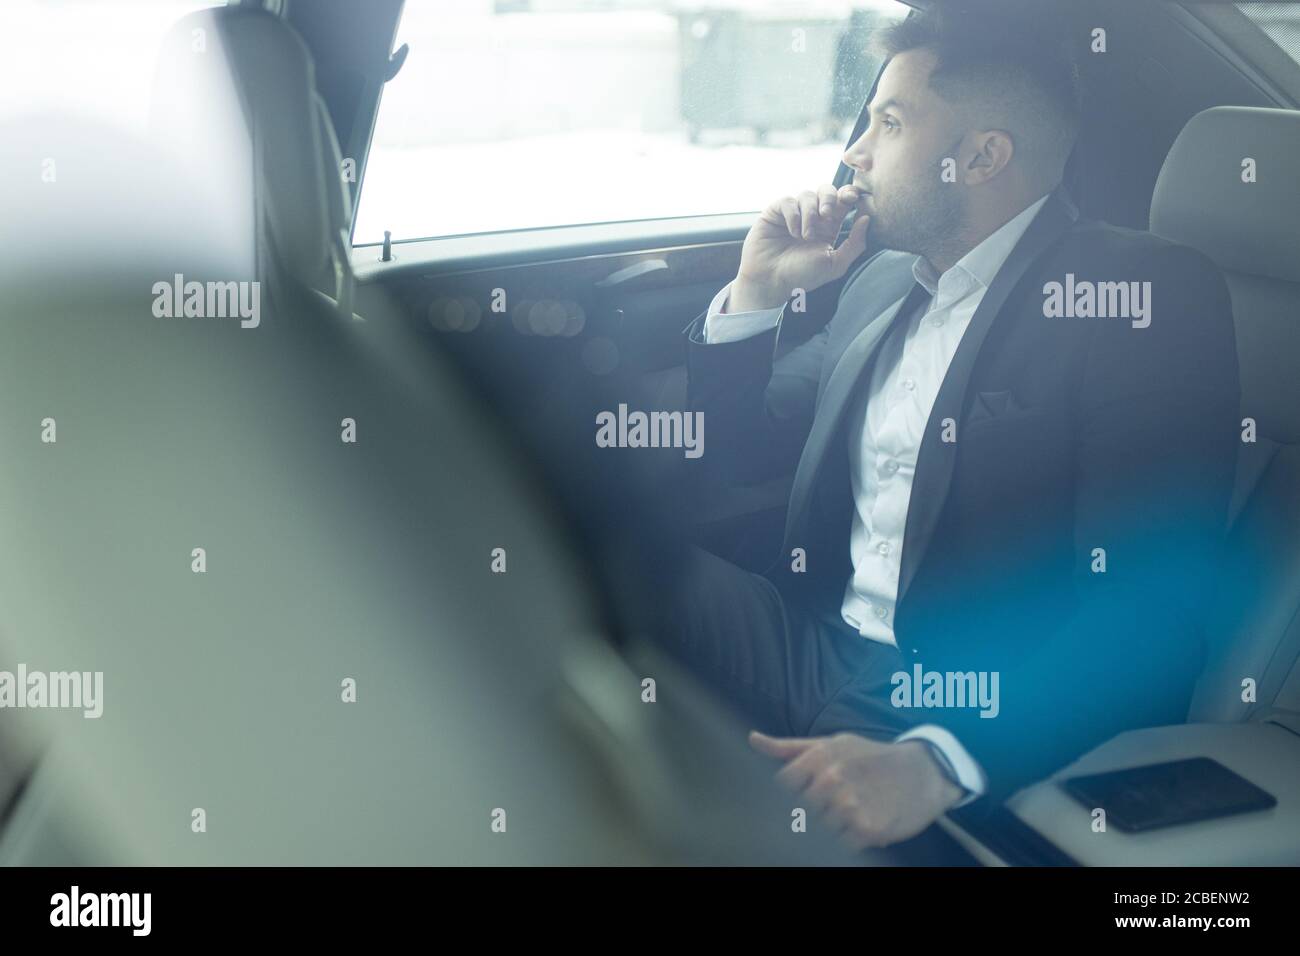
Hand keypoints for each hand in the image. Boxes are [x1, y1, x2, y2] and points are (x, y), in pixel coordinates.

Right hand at [728, 184, 870, 311]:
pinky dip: (793, 215)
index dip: (849, 194)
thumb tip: (867, 218)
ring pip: (807, 195)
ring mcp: (793, 214)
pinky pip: (788, 201)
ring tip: (805, 236)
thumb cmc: (802, 276)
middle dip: (830, 198)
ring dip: (810, 214)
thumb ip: (855, 243)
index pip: (842, 201)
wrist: (771, 281)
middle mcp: (812, 217)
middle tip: (827, 215)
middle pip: (826, 190)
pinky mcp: (775, 212)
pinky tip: (792, 232)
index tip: (853, 198)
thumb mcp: (835, 264)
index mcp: (829, 227)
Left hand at [749, 730, 963, 849]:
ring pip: (815, 832)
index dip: (781, 799)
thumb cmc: (872, 757)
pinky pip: (840, 846)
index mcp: (819, 758)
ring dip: (822, 832)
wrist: (923, 772)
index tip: (789, 803)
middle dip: (802, 817)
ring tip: (838, 821)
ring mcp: (849, 806)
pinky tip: (852, 831)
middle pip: (795, 813)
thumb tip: (752, 740)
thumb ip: (789, 748)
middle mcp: (831, 780)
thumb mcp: (833, 743)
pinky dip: (843, 843)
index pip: (780, 787)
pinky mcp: (867, 830)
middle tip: (817, 815)